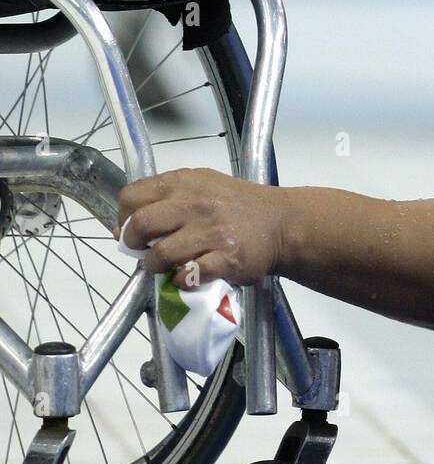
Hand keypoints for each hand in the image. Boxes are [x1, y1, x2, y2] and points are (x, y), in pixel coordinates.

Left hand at [115, 168, 284, 290]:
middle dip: (134, 244)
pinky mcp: (226, 258)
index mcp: (184, 183)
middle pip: (141, 224)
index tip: (131, 231)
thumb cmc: (237, 205)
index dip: (124, 217)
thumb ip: (167, 198)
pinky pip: (188, 275)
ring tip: (165, 266)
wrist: (281, 222)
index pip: (132, 197)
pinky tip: (187, 276)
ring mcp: (212, 232)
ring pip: (161, 253)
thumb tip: (125, 226)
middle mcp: (195, 203)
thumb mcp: (202, 186)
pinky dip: (181, 280)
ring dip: (156, 266)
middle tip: (144, 251)